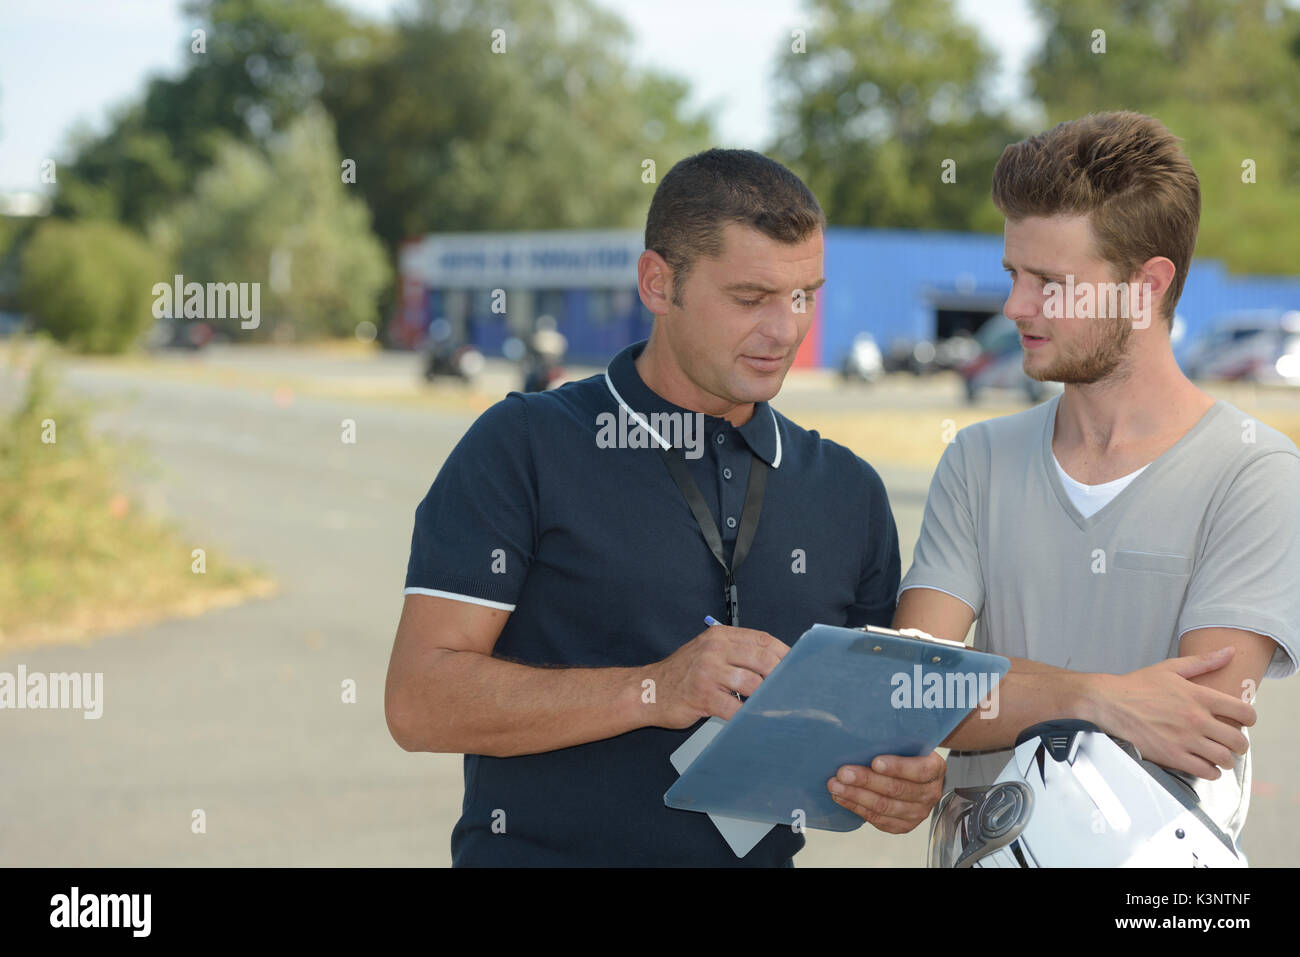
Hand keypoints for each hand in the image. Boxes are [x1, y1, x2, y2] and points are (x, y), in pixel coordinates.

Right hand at [647, 624, 788, 728]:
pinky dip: (749, 716)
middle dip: (781, 677)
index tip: (799, 667)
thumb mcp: (708, 652)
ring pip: (752, 684)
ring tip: (776, 707)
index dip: (785, 654)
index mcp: (719, 636)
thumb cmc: (683, 674)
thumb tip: (776, 664)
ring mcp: (708, 672)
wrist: (648, 690)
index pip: (762, 640)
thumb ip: (736, 653)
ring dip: (767, 698)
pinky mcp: (702, 696)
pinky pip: (735, 708)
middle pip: (762, 660)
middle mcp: (714, 649)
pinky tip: (755, 720)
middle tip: (793, 691)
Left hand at [827, 751, 945, 833]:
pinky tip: (842, 798)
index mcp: (935, 768)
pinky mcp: (903, 826)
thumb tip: (861, 736)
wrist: (918, 777)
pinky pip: (878, 819)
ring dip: (856, 796)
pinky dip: (857, 808)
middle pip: (896, 790)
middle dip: (866, 781)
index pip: (919, 770)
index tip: (874, 762)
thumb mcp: (909, 743)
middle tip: (843, 773)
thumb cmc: (908, 754)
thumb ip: (893, 741)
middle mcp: (930, 793)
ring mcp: (918, 813)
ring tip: (836, 786)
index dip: (897, 767)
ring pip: (884, 807)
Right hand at [1093, 647, 1256, 779]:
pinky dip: (1211, 771)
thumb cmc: (1137, 685)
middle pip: (1238, 740)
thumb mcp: (1170, 668)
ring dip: (1226, 759)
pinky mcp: (1172, 756)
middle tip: (1231, 742)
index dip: (1249, 719)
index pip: (1244, 712)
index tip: (1242, 721)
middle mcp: (1196, 719)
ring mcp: (1185, 740)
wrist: (1108, 703)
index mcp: (1199, 696)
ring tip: (1218, 755)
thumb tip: (1229, 652)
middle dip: (1239, 743)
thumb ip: (1204, 662)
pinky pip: (1205, 771)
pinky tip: (1204, 764)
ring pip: (1224, 759)